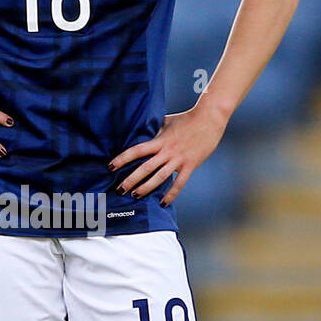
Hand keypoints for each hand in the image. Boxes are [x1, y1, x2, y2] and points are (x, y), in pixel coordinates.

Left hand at [108, 102, 229, 205]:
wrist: (209, 118)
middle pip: (145, 168)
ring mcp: (178, 159)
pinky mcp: (190, 165)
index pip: (137, 150)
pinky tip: (163, 203)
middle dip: (130, 180)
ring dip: (146, 188)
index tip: (110, 166)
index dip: (122, 158)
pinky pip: (179, 183)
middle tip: (119, 190)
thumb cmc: (187, 118)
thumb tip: (143, 130)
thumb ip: (155, 129)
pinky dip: (171, 194)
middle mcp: (167, 151)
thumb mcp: (167, 122)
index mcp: (159, 140)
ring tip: (135, 196)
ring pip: (159, 177)